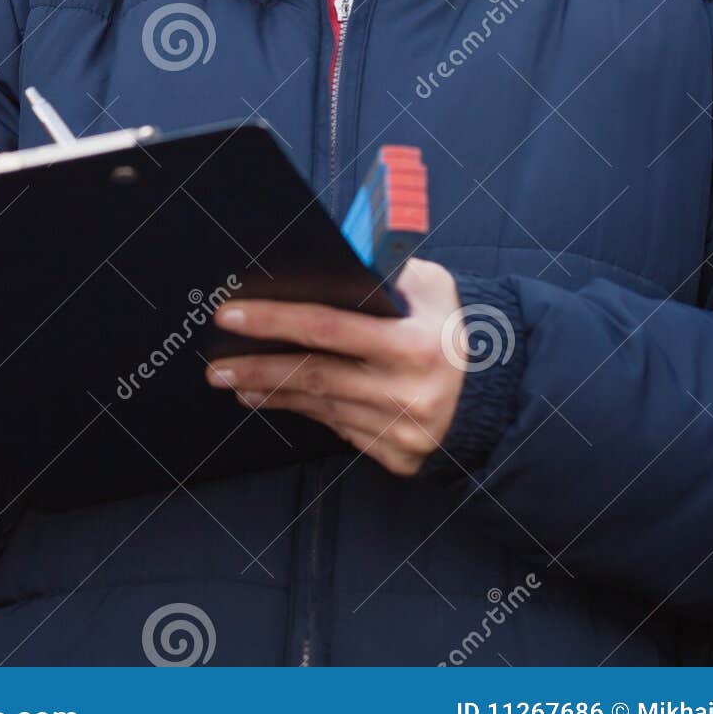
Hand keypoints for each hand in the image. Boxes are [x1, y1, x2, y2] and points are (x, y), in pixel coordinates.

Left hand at [204, 258, 463, 476]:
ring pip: (320, 407)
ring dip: (272, 392)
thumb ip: (387, 273)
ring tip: (236, 380)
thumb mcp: (433, 290)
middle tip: (216, 367)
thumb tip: (335, 256)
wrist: (496, 394)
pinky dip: (305, 411)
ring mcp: (401, 431)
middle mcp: (406, 394)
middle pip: (314, 376)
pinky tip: (276, 398)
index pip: (329, 329)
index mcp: (414, 345)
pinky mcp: (397, 457)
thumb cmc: (452, 330)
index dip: (276, 320)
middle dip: (258, 368)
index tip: (231, 314)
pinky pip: (339, 429)